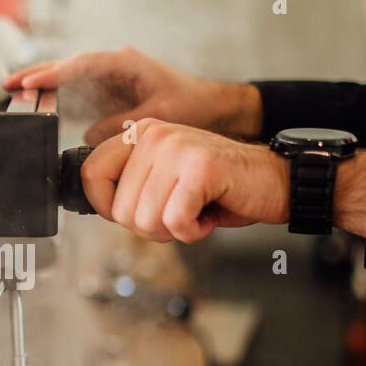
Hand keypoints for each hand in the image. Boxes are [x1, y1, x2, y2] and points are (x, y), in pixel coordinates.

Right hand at [4, 46, 261, 141]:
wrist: (212, 109)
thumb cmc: (190, 108)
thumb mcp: (155, 118)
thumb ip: (119, 125)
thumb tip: (87, 135)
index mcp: (123, 63)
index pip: (79, 66)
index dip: (52, 75)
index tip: (29, 84)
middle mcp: (111, 66)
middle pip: (66, 66)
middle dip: (37, 74)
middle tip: (7, 86)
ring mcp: (107, 79)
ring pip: (66, 78)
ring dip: (41, 85)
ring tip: (13, 94)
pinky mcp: (105, 94)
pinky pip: (74, 93)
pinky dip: (55, 98)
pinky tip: (36, 106)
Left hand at [81, 119, 289, 242]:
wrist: (274, 180)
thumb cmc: (219, 187)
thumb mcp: (165, 179)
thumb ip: (131, 185)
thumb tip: (97, 206)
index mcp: (141, 134)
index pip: (92, 173)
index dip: (106, 206)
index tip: (134, 214)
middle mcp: (155, 134)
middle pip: (119, 209)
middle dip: (149, 227)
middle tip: (178, 215)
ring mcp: (178, 148)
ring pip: (146, 220)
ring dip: (173, 231)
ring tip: (196, 211)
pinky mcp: (201, 168)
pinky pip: (175, 222)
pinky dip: (193, 232)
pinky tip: (208, 216)